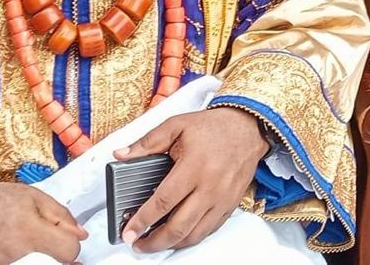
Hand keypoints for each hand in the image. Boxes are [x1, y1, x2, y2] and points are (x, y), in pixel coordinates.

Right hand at [0, 178, 86, 264]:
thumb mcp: (32, 196)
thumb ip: (61, 216)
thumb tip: (81, 235)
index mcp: (30, 230)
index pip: (69, 252)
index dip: (71, 245)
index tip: (64, 239)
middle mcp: (15, 253)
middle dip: (55, 257)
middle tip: (46, 244)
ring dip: (37, 260)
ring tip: (25, 245)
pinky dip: (19, 262)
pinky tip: (11, 251)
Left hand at [113, 107, 269, 252]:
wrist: (248, 128)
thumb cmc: (214, 127)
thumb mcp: (176, 125)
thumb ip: (147, 142)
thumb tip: (121, 155)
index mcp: (193, 167)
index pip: (163, 201)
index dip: (143, 220)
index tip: (129, 231)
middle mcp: (210, 187)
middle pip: (179, 226)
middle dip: (154, 241)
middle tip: (138, 243)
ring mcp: (222, 200)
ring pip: (194, 234)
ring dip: (172, 244)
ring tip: (154, 243)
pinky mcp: (230, 206)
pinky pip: (209, 230)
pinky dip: (191, 238)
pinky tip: (178, 236)